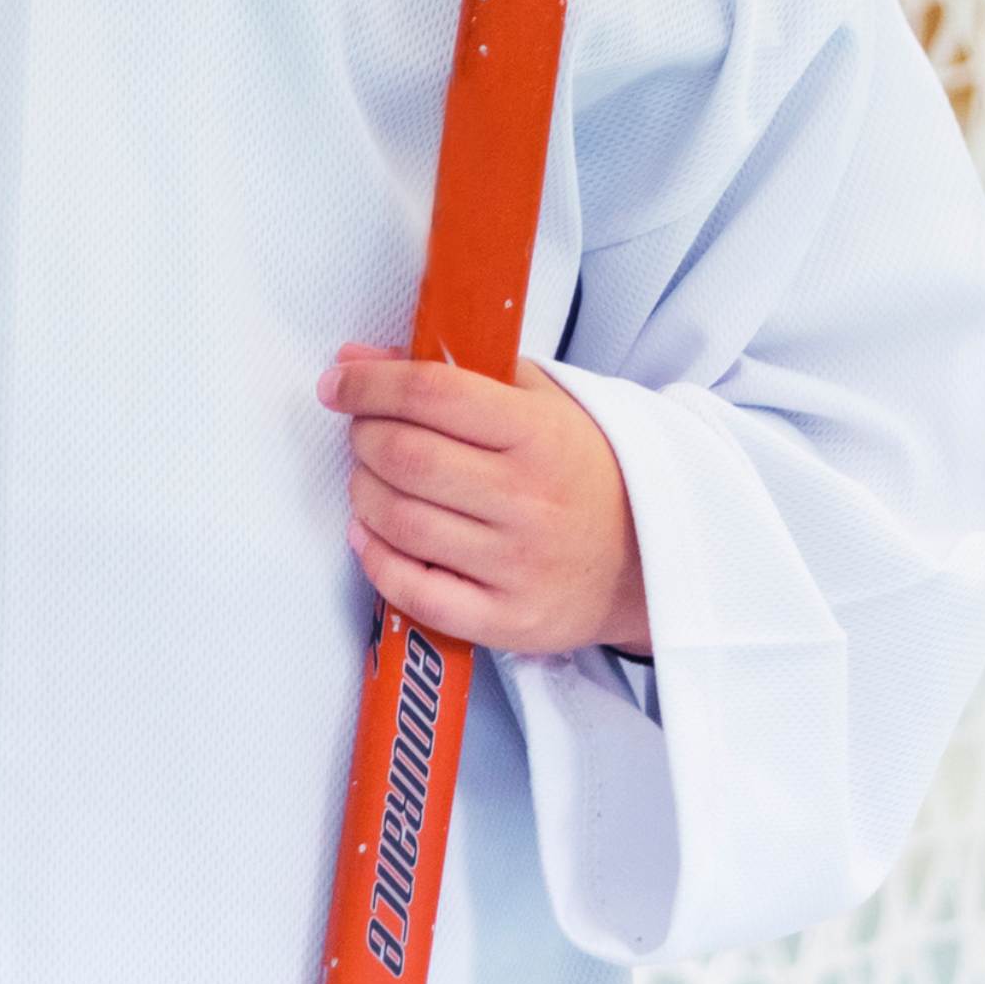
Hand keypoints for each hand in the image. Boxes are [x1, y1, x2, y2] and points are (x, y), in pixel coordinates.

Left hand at [317, 344, 651, 657]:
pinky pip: (418, 594)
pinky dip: (376, 560)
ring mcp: (520, 567)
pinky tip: (371, 534)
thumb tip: (354, 360)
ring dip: (363, 492)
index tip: (337, 384)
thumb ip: (447, 370)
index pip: (431, 393)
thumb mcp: (533, 400)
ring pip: (401, 522)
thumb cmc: (576, 467)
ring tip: (369, 479)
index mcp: (539, 433)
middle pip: (406, 458)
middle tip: (361, 431)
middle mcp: (530, 501)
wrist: (647, 561)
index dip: (369, 384)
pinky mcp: (510, 623)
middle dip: (362, 437)